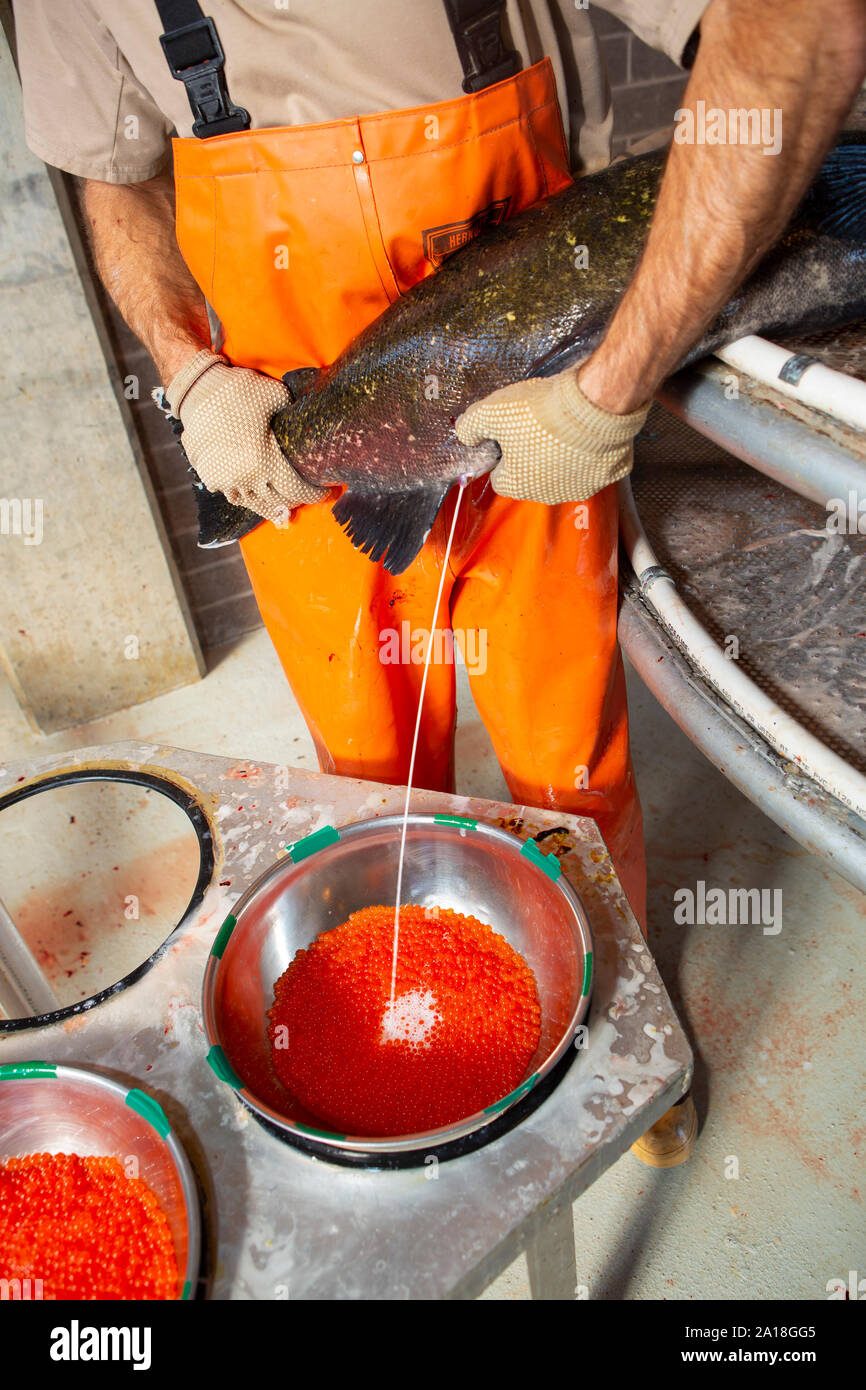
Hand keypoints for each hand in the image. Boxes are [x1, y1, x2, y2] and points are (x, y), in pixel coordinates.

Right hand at [165, 351, 324, 523]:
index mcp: (265, 461)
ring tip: (281, 499)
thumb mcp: (278, 396)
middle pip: (277, 502)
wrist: (197, 390)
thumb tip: (309, 422)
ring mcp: (225, 481)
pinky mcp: (210, 479)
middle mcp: (245, 477)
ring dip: (270, 502)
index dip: (314, 495)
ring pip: (254, 504)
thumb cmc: (241, 390)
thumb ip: (294, 416)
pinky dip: (247, 496)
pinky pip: (234, 496)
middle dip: (294, 500)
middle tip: (303, 493)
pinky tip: (256, 489)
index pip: (297, 491)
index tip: (323, 491)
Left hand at [455, 368, 648, 503]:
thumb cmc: (541, 413)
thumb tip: (466, 434)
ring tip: (564, 426)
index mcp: (517, 485)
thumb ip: (470, 425)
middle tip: (537, 424)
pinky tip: (588, 432)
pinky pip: (595, 465)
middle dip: (532, 454)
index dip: (502, 454)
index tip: (510, 433)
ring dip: (561, 455)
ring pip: (564, 472)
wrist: (593, 405)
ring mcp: (581, 487)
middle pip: (532, 476)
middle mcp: (548, 494)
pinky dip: (591, 452)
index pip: (500, 476)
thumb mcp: (490, 411)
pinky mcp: (608, 475)